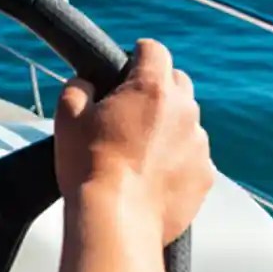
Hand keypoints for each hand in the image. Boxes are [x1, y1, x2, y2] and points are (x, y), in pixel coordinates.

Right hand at [54, 38, 213, 244]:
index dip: (136, 56)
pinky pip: (193, 157)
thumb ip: (79, 86)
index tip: (124, 70)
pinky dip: (177, 161)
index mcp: (152, 88)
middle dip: (156, 90)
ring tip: (139, 152)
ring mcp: (199, 144)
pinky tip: (152, 177)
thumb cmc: (90, 168)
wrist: (115, 222)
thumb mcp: (68, 117)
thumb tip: (87, 83)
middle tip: (128, 113)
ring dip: (168, 128)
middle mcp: (184, 111)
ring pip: (186, 122)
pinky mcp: (204, 176)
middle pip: (177, 82)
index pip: (153, 49)